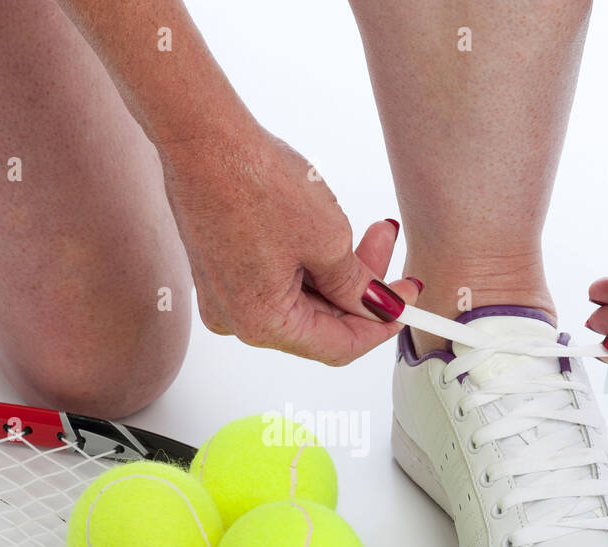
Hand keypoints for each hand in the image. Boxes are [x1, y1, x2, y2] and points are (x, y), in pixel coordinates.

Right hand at [160, 129, 417, 364]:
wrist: (201, 137)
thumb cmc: (252, 181)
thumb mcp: (327, 238)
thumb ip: (357, 285)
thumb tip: (378, 306)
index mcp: (262, 323)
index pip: (339, 347)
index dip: (380, 325)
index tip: (406, 302)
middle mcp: (237, 320)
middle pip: (319, 323)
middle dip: (360, 290)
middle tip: (388, 251)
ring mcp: (224, 296)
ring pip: (301, 300)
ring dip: (338, 272)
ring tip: (368, 230)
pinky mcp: (220, 271)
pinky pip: (276, 281)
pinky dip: (308, 264)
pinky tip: (329, 232)